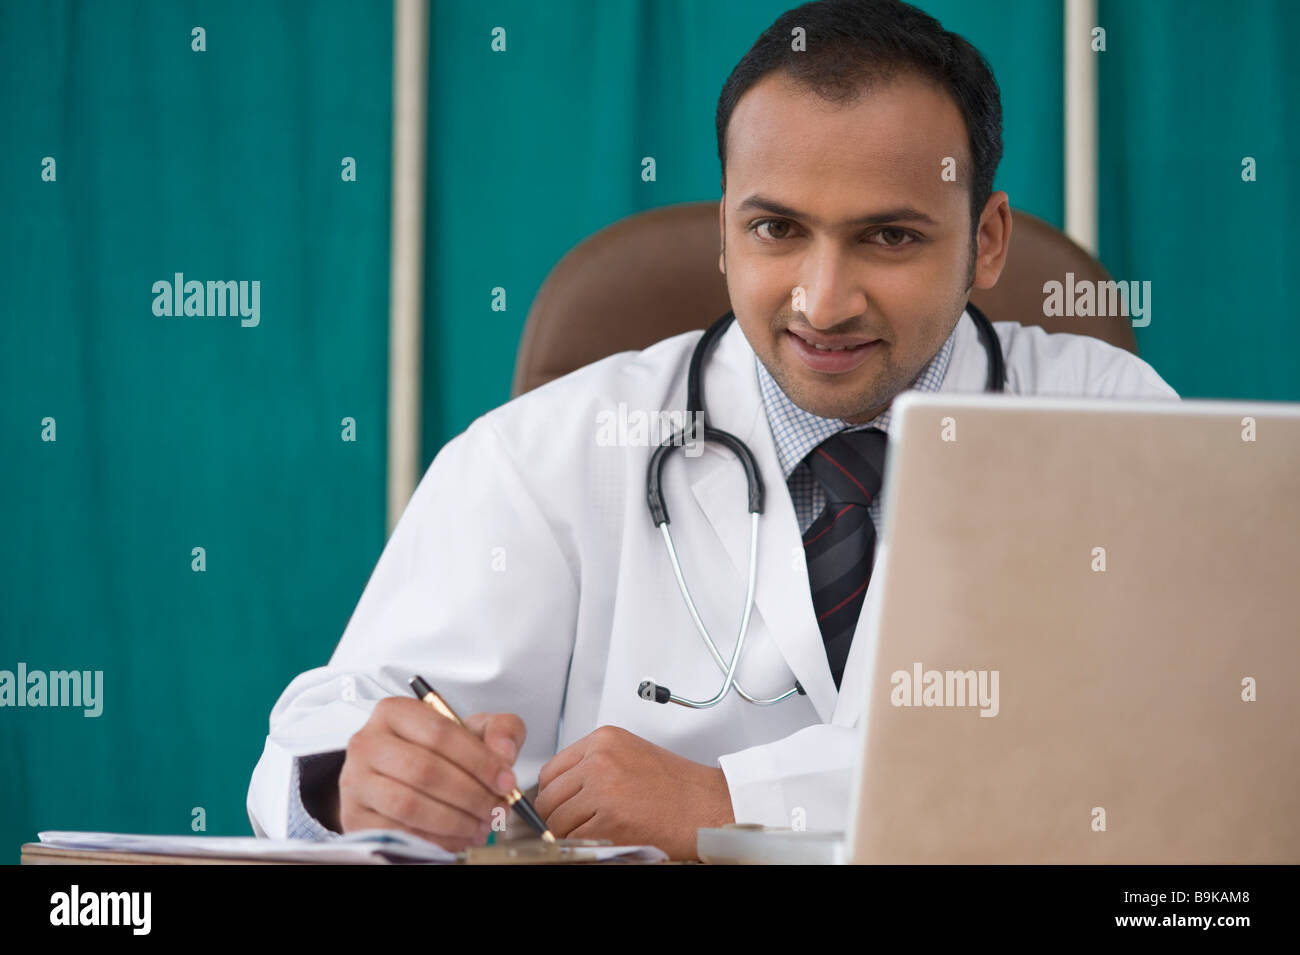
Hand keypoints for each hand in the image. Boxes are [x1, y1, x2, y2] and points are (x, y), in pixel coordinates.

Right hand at [336, 698, 526, 851]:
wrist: (399, 779)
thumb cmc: (440, 752)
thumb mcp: (474, 730)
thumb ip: (501, 730)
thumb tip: (504, 752)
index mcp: (395, 711)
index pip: (440, 732)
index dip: (479, 759)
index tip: (506, 780)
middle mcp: (367, 742)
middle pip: (425, 770)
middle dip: (470, 794)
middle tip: (496, 809)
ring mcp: (355, 781)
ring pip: (410, 804)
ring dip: (454, 820)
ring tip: (480, 825)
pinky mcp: (353, 817)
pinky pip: (397, 832)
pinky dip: (435, 840)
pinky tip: (457, 838)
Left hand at [535, 725, 733, 859]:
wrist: (709, 807)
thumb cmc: (678, 787)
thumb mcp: (631, 756)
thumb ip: (594, 765)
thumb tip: (561, 791)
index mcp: (603, 740)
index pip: (551, 771)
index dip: (554, 795)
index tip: (561, 807)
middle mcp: (600, 761)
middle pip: (549, 797)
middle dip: (558, 816)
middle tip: (578, 826)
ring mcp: (604, 791)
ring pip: (558, 822)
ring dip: (571, 834)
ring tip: (599, 832)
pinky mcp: (611, 822)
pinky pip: (576, 841)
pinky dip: (586, 846)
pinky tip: (608, 840)